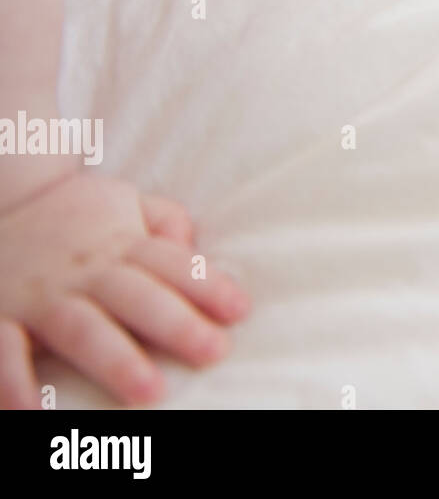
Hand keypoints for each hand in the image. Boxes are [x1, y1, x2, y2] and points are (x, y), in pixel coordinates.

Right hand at [0, 173, 248, 408]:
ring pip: (82, 329)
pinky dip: (16, 382)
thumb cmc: (70, 214)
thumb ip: (165, 218)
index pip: (172, 264)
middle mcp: (84, 271)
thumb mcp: (121, 200)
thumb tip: (193, 247)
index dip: (207, 286)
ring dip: (116, 359)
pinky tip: (36, 414)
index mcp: (119, 244)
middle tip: (214, 352)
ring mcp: (40, 297)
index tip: (241, 311)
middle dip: (176, 324)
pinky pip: (4, 352)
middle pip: (137, 297)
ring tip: (150, 391)